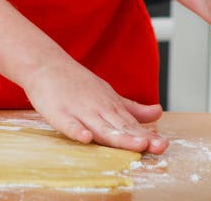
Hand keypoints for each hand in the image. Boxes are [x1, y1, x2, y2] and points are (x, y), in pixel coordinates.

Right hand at [23, 55, 168, 153]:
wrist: (47, 65)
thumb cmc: (78, 83)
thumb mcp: (108, 95)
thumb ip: (132, 108)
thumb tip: (158, 113)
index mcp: (110, 105)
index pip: (131, 124)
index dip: (146, 136)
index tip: (163, 145)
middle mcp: (98, 107)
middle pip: (120, 127)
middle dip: (139, 138)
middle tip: (159, 146)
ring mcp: (79, 110)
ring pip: (100, 127)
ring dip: (118, 136)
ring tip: (137, 145)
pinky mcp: (59, 112)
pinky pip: (68, 124)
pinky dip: (77, 131)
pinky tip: (86, 138)